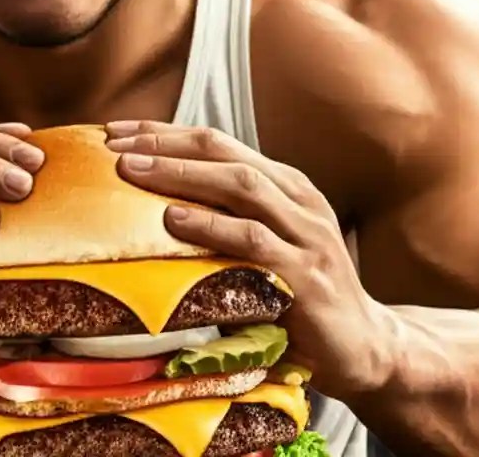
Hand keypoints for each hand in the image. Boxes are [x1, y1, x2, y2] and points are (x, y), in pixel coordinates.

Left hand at [105, 121, 396, 398]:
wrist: (364, 346)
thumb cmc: (298, 296)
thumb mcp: (263, 247)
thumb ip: (223, 222)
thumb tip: (147, 210)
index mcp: (285, 186)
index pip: (218, 145)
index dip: (166, 134)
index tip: (115, 132)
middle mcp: (298, 200)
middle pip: (226, 155)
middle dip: (167, 145)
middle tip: (116, 146)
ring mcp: (307, 234)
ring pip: (241, 186)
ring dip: (182, 175)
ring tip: (134, 172)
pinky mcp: (307, 275)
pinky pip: (254, 241)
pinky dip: (212, 226)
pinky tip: (174, 220)